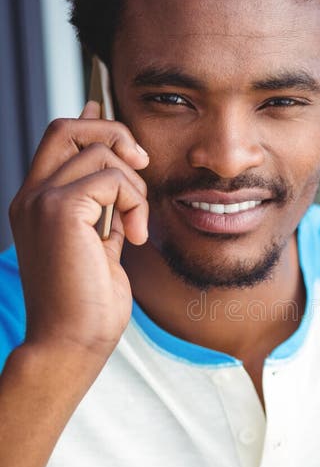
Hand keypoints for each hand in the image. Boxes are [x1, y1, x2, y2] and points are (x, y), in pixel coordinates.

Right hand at [9, 102, 149, 362]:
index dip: (92, 124)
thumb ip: (104, 208)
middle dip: (114, 134)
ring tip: (135, 227)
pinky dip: (133, 203)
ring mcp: (40, 201)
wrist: (71, 342)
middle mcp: (30, 197)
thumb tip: (121, 173)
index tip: (122, 132)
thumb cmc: (88, 306)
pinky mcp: (60, 210)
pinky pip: (111, 178)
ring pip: (100, 153)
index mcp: (35, 204)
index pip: (58, 141)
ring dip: (134, 187)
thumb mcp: (100, 247)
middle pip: (69, 128)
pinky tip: (133, 237)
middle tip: (141, 167)